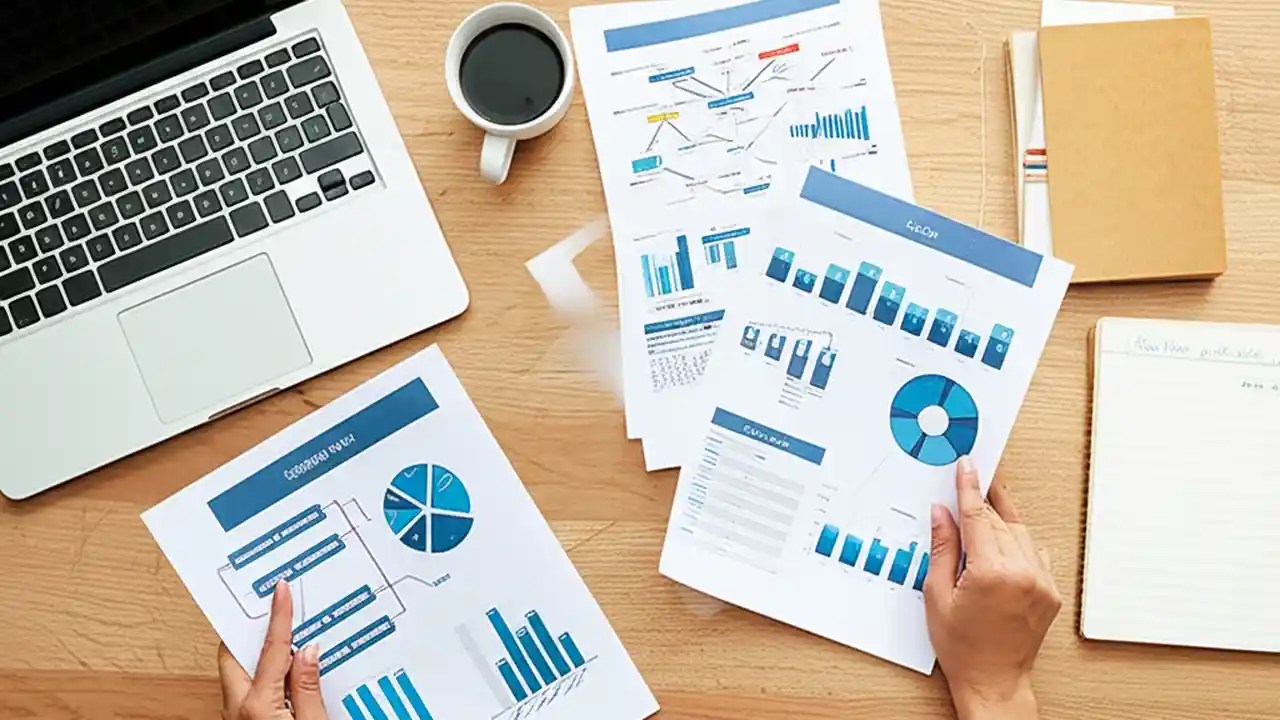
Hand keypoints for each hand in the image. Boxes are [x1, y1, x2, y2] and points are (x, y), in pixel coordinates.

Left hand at [218, 582, 327, 719]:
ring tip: (286, 642)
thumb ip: (308, 690)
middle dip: (251, 631)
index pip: (271, 649)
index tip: (281, 591)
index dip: (279, 616)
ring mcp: (235, 718)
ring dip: (258, 656)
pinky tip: (284, 676)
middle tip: (271, 608)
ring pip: (238, 674)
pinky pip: (246, 691)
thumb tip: (308, 654)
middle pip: (234, 656)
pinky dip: (262, 676)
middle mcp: (238, 709)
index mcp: (257, 705)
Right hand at [924, 457, 1061, 719]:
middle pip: (999, 522)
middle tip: (968, 483)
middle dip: (981, 504)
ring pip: (1020, 533)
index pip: (978, 516)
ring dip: (1001, 520)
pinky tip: (1005, 539)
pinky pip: (1035, 552)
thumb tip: (943, 513)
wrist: (993, 681)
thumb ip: (943, 548)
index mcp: (992, 573)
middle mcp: (1023, 574)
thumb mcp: (937, 595)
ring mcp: (1041, 583)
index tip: (967, 466)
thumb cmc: (962, 647)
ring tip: (984, 509)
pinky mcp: (1051, 592)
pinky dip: (1020, 542)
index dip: (969, 488)